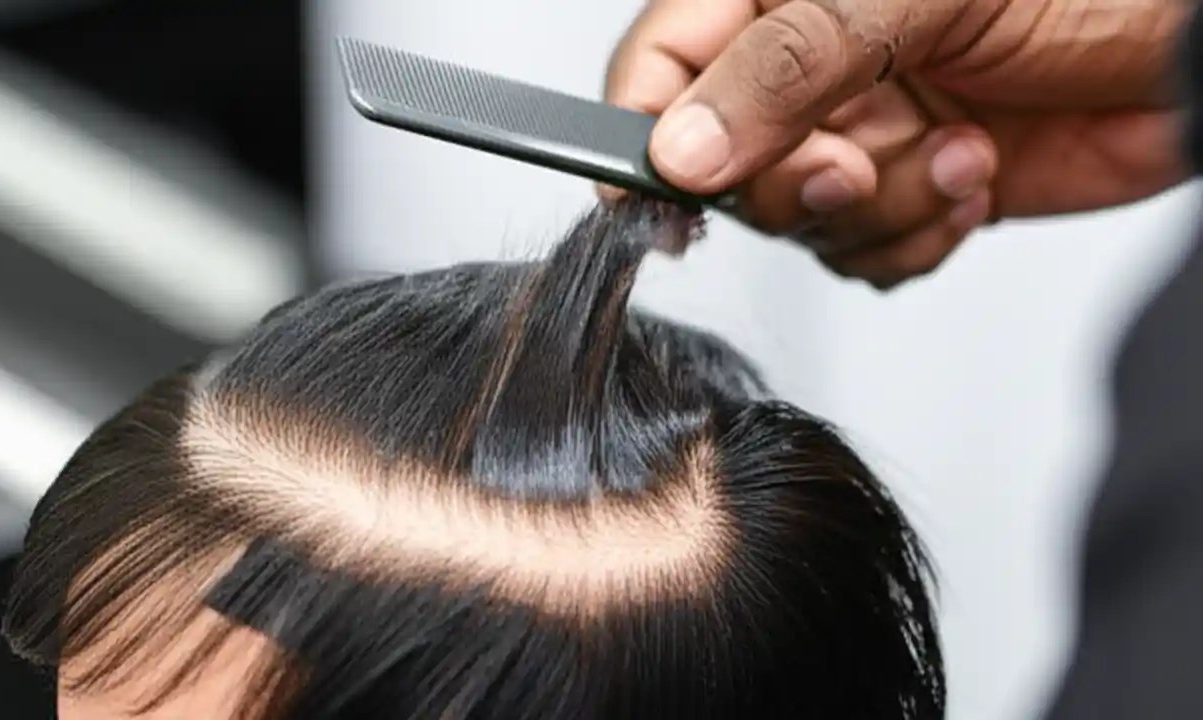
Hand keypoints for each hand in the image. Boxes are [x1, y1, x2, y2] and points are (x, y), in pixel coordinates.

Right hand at [605, 0, 1192, 288]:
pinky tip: (974, 177)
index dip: (644, 134)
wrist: (1194, 41)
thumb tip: (679, 151)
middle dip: (795, 184)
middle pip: (718, 167)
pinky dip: (917, 237)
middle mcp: (805, 69)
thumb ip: (784, 69)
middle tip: (858, 163)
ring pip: (798, 221)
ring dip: (879, 210)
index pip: (659, 67)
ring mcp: (856, 131)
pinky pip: (863, 254)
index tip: (664, 192)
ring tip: (959, 152)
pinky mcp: (908, 188)